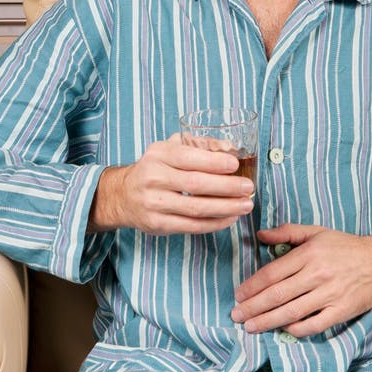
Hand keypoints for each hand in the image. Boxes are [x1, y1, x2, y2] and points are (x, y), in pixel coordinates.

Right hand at [88, 135, 253, 234]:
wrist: (123, 195)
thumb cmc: (155, 167)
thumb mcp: (170, 148)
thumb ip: (199, 144)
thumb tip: (230, 148)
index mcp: (158, 155)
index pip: (188, 158)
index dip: (214, 162)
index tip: (235, 165)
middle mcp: (153, 178)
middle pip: (195, 184)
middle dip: (227, 187)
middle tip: (248, 187)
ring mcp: (154, 203)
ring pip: (196, 209)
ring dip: (226, 208)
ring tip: (245, 205)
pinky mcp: (158, 225)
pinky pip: (192, 226)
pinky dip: (215, 223)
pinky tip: (230, 218)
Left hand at [231, 224, 371, 336]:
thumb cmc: (345, 245)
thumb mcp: (316, 231)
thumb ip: (287, 232)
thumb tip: (260, 235)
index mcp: (309, 253)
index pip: (273, 272)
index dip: (252, 285)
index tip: (238, 294)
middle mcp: (317, 274)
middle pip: (277, 295)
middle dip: (253, 307)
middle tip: (236, 315)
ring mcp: (329, 294)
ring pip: (291, 312)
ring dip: (267, 321)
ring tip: (250, 327)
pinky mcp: (341, 311)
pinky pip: (313, 325)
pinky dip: (296, 330)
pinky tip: (282, 330)